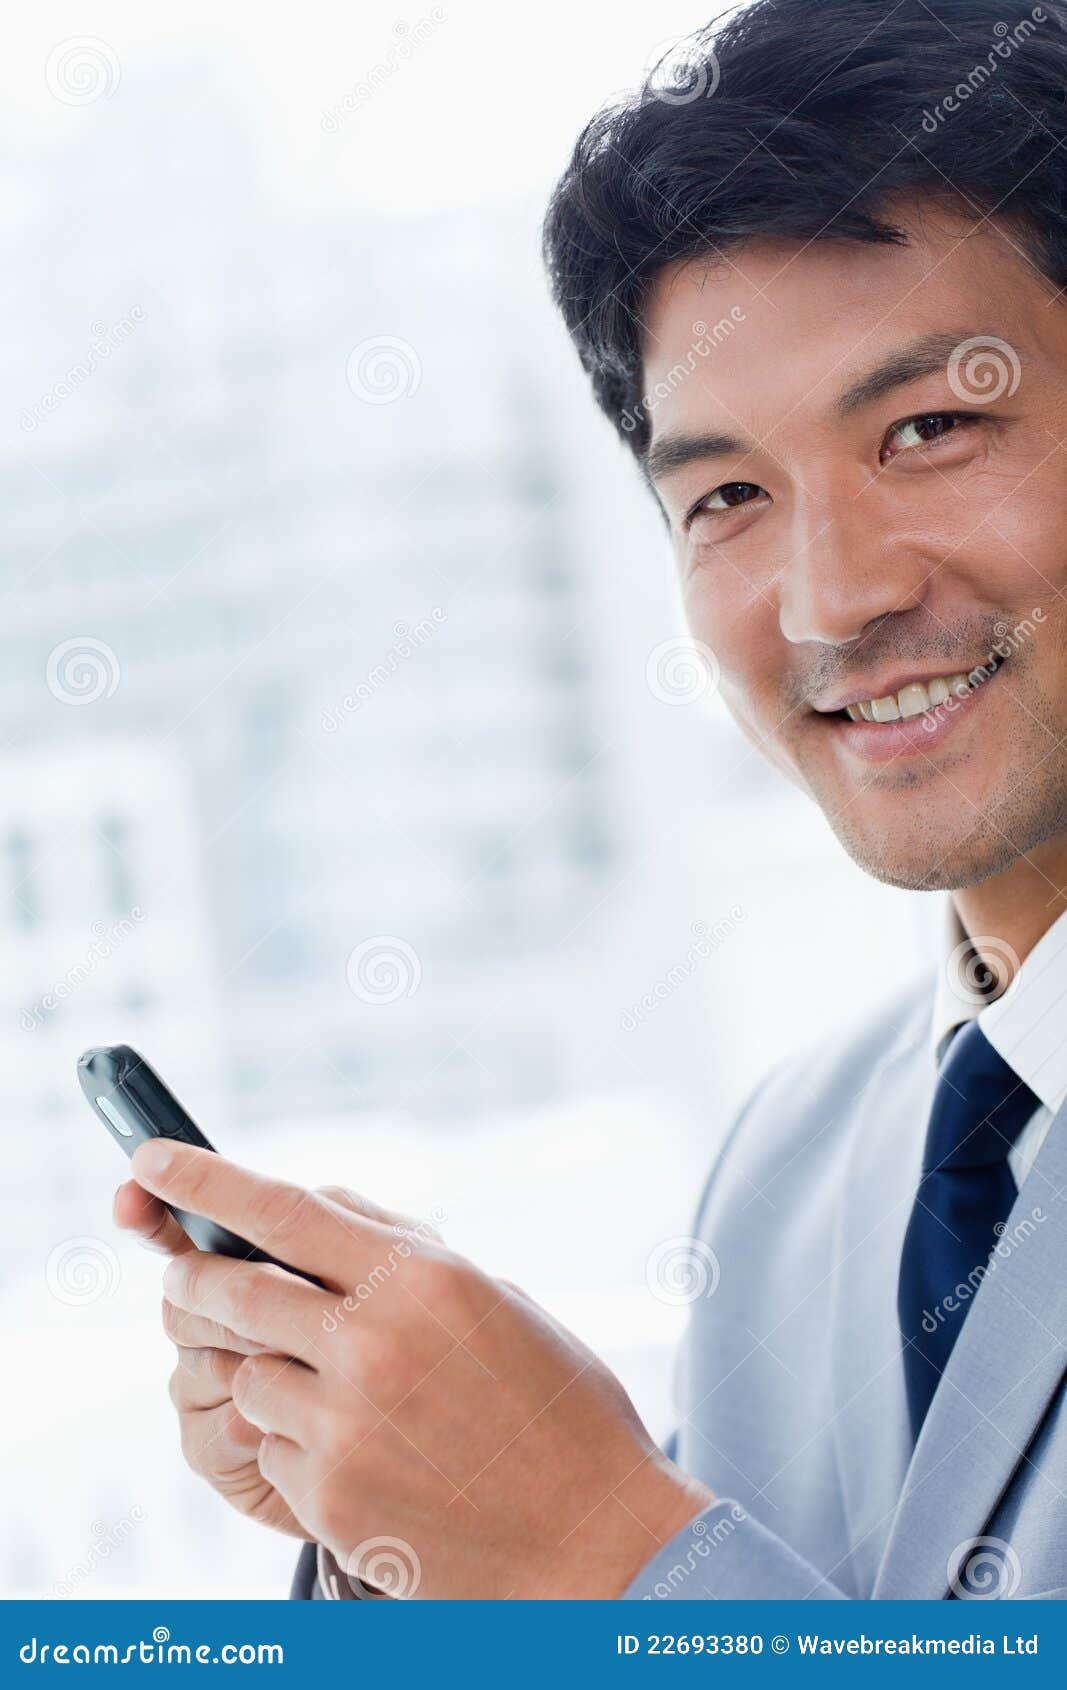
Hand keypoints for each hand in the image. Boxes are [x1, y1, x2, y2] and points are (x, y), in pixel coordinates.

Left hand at [129, 1139, 713, 1598]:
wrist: (594, 1539)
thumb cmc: (554, 1405)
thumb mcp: (492, 1297)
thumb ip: (399, 1247)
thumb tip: (313, 1204)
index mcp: (421, 1279)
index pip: (281, 1210)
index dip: (204, 1178)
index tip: (152, 1157)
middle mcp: (372, 1345)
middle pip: (234, 1290)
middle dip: (196, 1278)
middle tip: (183, 1273)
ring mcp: (345, 1428)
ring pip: (247, 1375)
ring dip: (272, 1374)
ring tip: (343, 1397)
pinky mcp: (330, 1500)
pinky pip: (274, 1450)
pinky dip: (300, 1445)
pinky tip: (370, 1459)